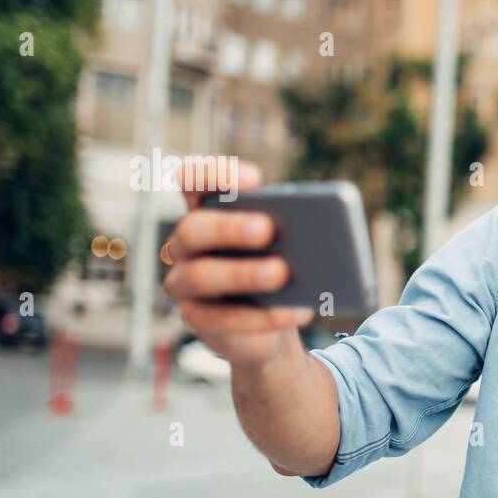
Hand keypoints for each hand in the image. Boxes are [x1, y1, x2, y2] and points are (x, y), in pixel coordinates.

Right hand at [163, 158, 314, 366]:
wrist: (271, 322)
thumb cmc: (278, 267)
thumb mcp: (286, 246)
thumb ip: (290, 233)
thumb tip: (312, 233)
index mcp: (204, 211)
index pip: (194, 181)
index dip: (216, 175)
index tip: (256, 180)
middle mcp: (186, 244)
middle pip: (194, 229)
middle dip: (229, 228)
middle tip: (267, 228)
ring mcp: (185, 282)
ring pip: (200, 276)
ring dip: (242, 274)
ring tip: (282, 273)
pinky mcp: (198, 318)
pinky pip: (223, 319)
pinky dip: (263, 316)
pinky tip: (297, 311)